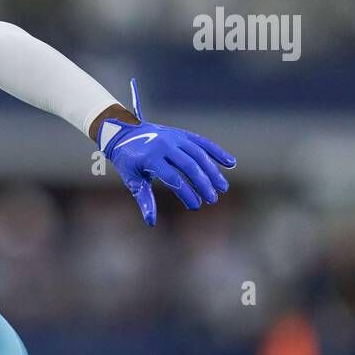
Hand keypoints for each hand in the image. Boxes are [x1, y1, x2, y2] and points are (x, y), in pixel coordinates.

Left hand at [100, 78, 235, 225]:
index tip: (195, 206)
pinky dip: (217, 152)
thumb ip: (144, 199)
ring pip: (199, 154)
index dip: (186, 193)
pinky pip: (203, 142)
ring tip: (223, 188)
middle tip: (212, 200)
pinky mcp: (182, 134)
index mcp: (150, 158)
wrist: (123, 133)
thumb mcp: (132, 180)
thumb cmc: (128, 162)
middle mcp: (164, 145)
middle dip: (203, 184)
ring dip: (213, 171)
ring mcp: (175, 137)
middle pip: (190, 166)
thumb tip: (151, 222)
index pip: (173, 178)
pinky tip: (231, 163)